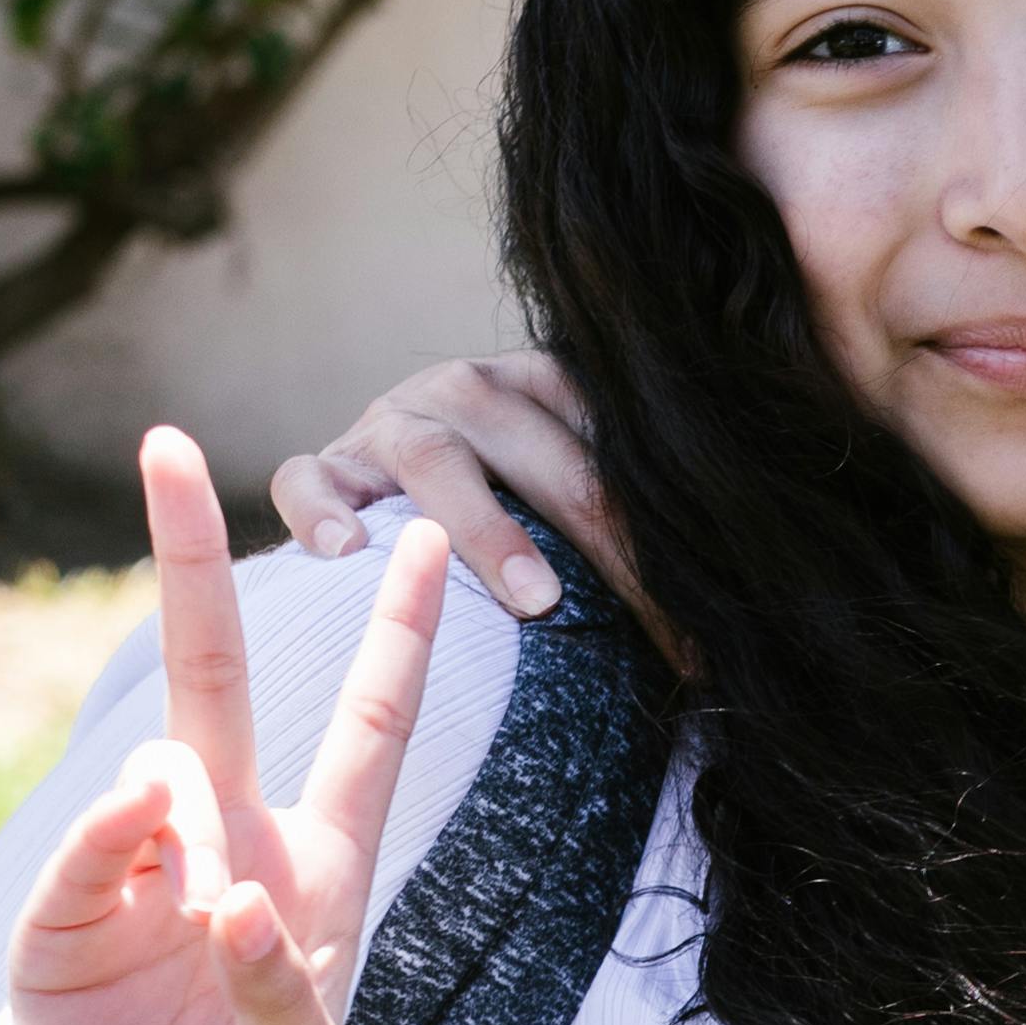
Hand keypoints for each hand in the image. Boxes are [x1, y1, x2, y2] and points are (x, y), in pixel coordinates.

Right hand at [10, 428, 457, 1024]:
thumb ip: (285, 996)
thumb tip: (231, 903)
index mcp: (314, 862)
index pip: (369, 724)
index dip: (398, 632)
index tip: (428, 533)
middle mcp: (222, 841)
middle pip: (214, 674)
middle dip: (190, 556)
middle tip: (168, 442)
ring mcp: (134, 873)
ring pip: (154, 772)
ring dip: (183, 824)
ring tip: (206, 922)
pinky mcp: (57, 922)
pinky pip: (87, 850)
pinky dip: (113, 852)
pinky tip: (146, 878)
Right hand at [263, 350, 664, 656]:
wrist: (388, 481)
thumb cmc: (506, 508)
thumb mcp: (565, 495)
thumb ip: (622, 529)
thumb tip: (716, 639)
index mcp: (542, 385)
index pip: (610, 446)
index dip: (657, 537)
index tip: (700, 630)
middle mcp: (466, 389)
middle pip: (539, 452)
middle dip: (601, 537)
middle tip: (652, 615)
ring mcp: (390, 423)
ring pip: (434, 459)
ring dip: (488, 529)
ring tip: (533, 599)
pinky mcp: (324, 465)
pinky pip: (309, 480)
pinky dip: (323, 512)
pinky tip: (348, 555)